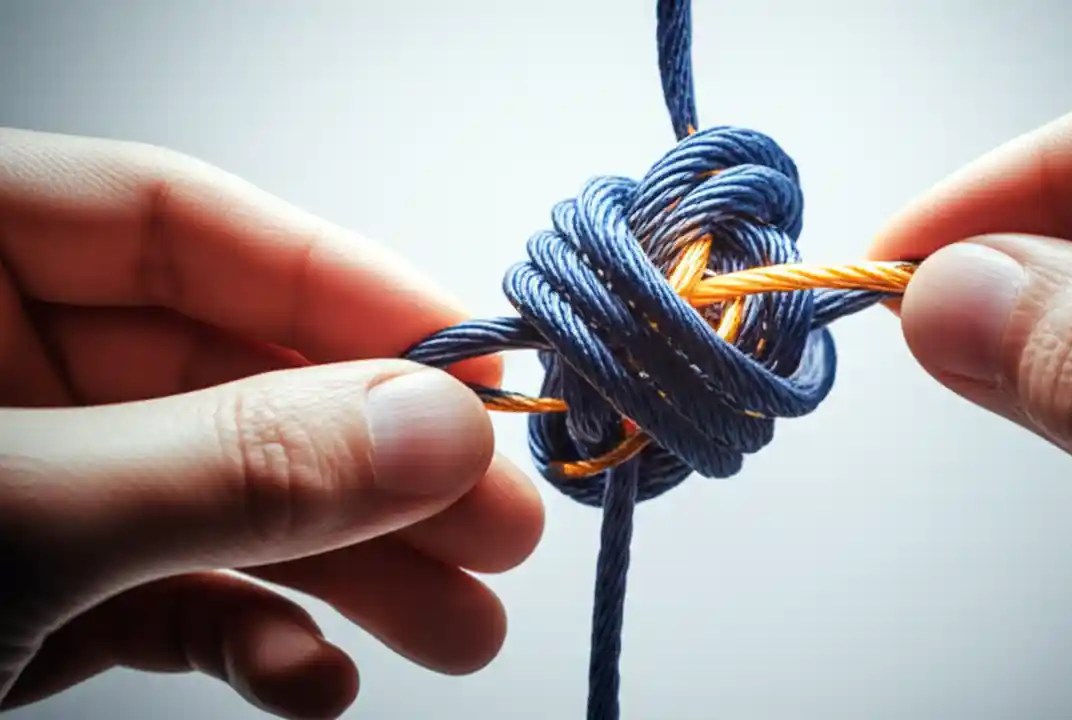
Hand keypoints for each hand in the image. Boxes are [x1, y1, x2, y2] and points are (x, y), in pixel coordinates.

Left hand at [0, 129, 543, 717]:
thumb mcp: (27, 516)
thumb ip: (237, 463)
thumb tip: (441, 430)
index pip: (178, 225)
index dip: (341, 283)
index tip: (476, 359)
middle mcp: (0, 369)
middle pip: (230, 377)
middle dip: (374, 462)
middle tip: (501, 522)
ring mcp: (32, 488)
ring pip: (221, 500)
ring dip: (349, 569)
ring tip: (464, 629)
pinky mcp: (37, 600)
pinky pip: (166, 596)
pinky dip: (250, 636)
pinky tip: (312, 679)